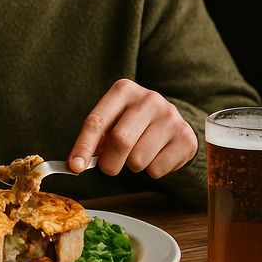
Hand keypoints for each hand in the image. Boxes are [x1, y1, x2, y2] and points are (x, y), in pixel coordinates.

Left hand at [69, 78, 197, 178]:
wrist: (169, 120)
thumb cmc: (130, 122)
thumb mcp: (111, 120)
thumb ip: (94, 138)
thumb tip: (76, 165)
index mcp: (124, 90)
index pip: (97, 121)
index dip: (83, 146)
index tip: (74, 167)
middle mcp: (149, 99)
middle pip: (120, 141)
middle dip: (109, 163)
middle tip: (109, 168)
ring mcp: (171, 117)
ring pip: (139, 159)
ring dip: (132, 166)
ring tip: (138, 153)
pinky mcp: (186, 138)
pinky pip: (157, 169)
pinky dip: (151, 171)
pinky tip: (156, 155)